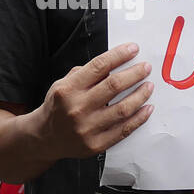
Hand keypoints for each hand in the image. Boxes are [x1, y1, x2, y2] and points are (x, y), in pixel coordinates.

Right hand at [34, 42, 153, 158]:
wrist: (45, 137)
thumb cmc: (57, 107)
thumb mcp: (63, 84)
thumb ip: (86, 74)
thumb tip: (115, 63)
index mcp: (68, 89)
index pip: (99, 66)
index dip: (119, 55)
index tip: (133, 49)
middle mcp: (77, 108)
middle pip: (114, 86)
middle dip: (134, 74)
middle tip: (146, 67)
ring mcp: (87, 128)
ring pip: (122, 109)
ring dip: (140, 95)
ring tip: (149, 86)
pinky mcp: (96, 144)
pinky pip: (124, 130)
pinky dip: (139, 118)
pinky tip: (147, 108)